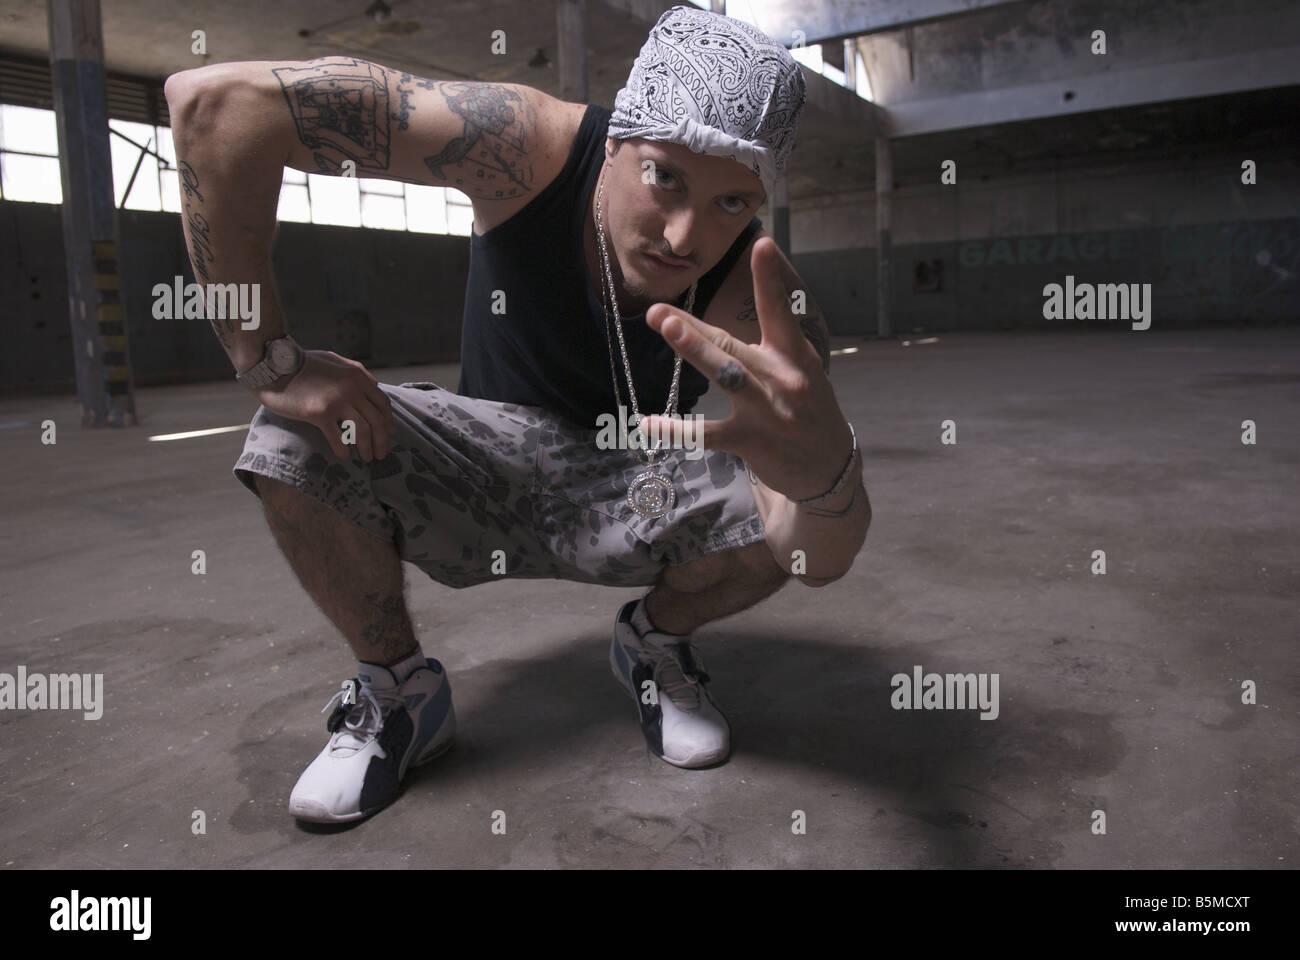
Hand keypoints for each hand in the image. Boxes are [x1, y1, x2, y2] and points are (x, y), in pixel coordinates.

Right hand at [251, 349, 395, 462]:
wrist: (275, 365)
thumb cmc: (303, 363)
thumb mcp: (336, 360)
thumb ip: (357, 372)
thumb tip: (375, 386)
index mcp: (358, 376)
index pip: (383, 403)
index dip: (388, 422)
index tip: (388, 435)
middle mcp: (352, 388)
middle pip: (377, 421)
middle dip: (382, 441)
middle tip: (380, 455)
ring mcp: (336, 401)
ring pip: (363, 431)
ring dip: (367, 449)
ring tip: (366, 458)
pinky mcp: (319, 413)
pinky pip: (338, 438)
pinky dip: (344, 450)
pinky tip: (344, 456)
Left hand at [639, 237, 852, 500]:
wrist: (829, 466)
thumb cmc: (807, 408)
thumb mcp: (801, 370)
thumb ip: (770, 345)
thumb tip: (727, 319)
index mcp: (793, 355)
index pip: (779, 310)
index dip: (769, 278)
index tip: (762, 244)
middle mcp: (782, 378)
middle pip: (731, 344)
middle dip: (694, 326)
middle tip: (660, 310)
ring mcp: (767, 410)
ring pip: (725, 375)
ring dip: (694, 350)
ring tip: (666, 328)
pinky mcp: (752, 441)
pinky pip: (708, 434)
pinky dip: (677, 430)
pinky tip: (648, 424)